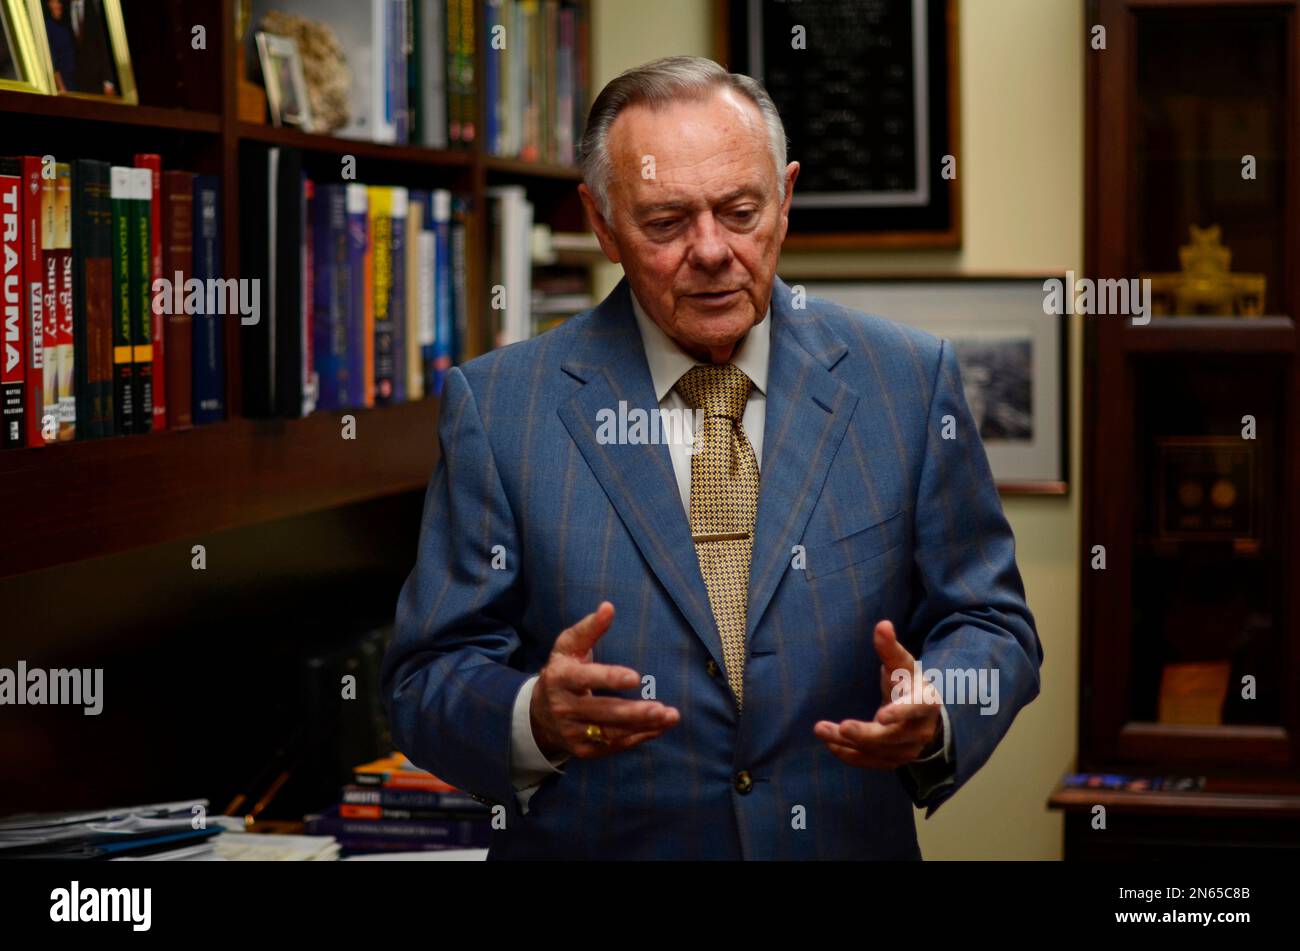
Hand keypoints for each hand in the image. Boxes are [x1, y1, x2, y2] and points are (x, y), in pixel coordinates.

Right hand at [530, 601, 679, 759]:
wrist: (539, 714)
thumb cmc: (562, 671)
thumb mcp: (568, 646)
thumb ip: (589, 628)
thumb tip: (609, 607)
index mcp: (560, 678)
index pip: (585, 678)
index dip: (609, 678)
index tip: (635, 678)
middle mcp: (564, 708)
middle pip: (601, 711)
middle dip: (632, 712)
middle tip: (660, 708)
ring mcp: (572, 732)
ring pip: (611, 732)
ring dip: (642, 726)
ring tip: (670, 717)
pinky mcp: (583, 750)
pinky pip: (614, 746)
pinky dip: (639, 737)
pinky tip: (660, 727)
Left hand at [813, 620, 942, 768]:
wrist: (923, 714)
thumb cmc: (909, 683)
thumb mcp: (902, 664)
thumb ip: (890, 648)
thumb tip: (882, 624)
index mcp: (926, 702)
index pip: (916, 708)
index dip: (900, 712)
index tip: (881, 715)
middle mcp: (920, 730)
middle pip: (893, 737)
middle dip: (866, 734)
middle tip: (841, 727)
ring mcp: (908, 750)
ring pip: (877, 751)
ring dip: (848, 743)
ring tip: (821, 729)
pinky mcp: (893, 760)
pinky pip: (870, 762)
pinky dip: (849, 755)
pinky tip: (830, 743)